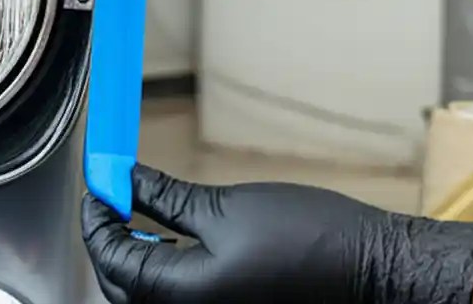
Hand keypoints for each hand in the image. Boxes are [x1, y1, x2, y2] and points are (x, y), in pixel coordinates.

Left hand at [82, 164, 472, 303]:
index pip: (111, 258)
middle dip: (110, 242)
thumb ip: (164, 197)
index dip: (97, 218)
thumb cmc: (311, 238)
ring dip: (135, 260)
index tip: (98, 187)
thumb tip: (126, 180)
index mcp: (181, 294)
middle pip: (121, 285)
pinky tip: (174, 242)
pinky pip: (177, 302)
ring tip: (141, 216)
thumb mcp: (225, 206)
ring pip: (146, 298)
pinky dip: (163, 274)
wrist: (376, 270)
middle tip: (113, 199)